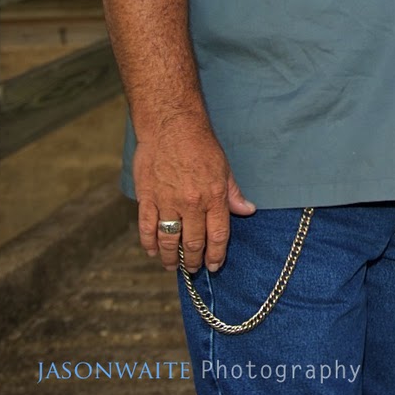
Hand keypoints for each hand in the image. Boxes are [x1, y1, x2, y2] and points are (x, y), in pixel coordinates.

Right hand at [133, 120, 254, 272]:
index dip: (217, 254)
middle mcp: (191, 203)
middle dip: (194, 260)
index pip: (218, 234)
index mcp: (214, 196)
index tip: (215, 266)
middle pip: (193, 242)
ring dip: (171, 257)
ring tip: (173, 266)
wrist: (172, 126)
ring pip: (169, 239)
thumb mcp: (224, 168)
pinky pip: (147, 227)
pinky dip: (149, 243)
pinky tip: (153, 251)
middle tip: (194, 269)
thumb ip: (233, 193)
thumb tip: (248, 210)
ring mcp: (167, 201)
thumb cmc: (201, 145)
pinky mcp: (147, 197)